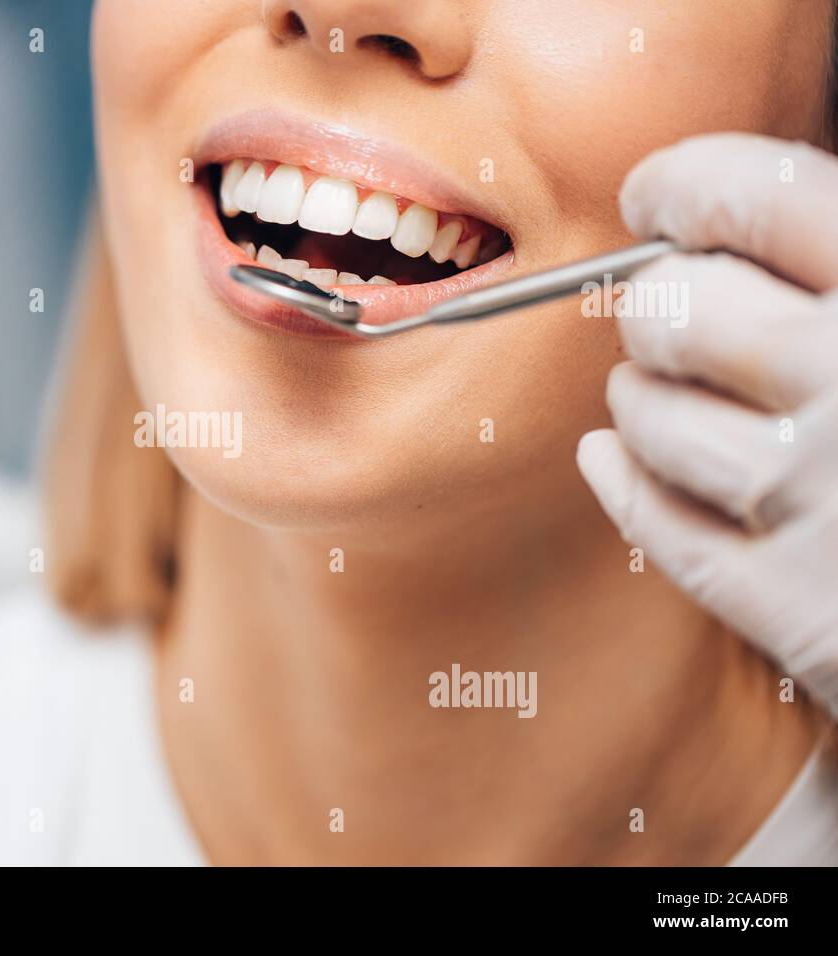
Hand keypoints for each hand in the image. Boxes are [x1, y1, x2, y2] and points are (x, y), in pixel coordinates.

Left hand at [576, 132, 837, 716]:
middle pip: (677, 308)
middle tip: (665, 309)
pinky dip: (623, 483)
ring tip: (647, 385)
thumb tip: (769, 204)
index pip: (755, 196)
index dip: (681, 187)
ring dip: (639, 394)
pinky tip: (608, 456)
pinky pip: (661, 526)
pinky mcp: (803, 611)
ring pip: (652, 416)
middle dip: (655, 301)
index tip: (654, 199)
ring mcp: (824, 500)